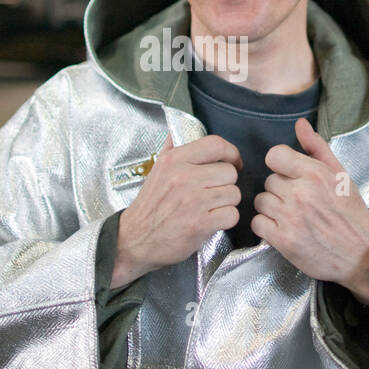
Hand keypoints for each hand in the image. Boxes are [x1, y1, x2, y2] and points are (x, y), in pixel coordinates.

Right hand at [111, 134, 242, 288]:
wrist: (134, 239)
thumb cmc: (148, 207)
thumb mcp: (155, 170)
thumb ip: (170, 148)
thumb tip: (179, 129)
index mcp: (174, 160)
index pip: (216, 144)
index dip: (231, 153)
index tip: (232, 162)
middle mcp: (184, 177)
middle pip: (230, 172)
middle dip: (227, 183)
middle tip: (215, 191)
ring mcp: (193, 201)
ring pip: (234, 194)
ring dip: (227, 203)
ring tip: (211, 207)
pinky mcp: (200, 223)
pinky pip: (232, 215)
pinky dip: (225, 220)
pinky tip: (212, 220)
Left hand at [251, 118, 368, 305]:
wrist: (361, 255)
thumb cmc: (351, 214)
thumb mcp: (340, 175)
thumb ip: (317, 148)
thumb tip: (300, 124)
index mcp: (316, 174)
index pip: (274, 155)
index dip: (280, 166)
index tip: (290, 176)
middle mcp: (301, 193)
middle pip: (268, 180)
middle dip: (279, 190)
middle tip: (298, 202)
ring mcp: (291, 217)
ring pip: (260, 201)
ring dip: (271, 208)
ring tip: (291, 216)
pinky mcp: (283, 240)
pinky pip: (257, 223)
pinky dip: (266, 227)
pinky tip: (283, 229)